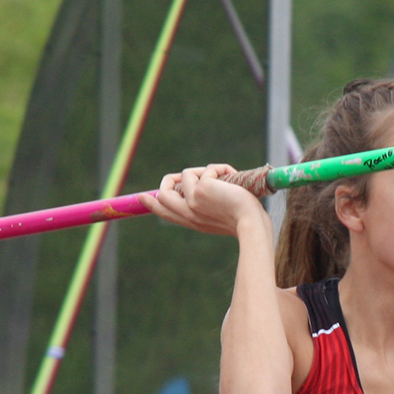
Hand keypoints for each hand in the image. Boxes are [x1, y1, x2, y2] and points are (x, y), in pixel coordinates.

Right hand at [138, 164, 267, 236]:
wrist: (252, 224)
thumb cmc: (245, 220)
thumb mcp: (221, 215)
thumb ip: (208, 204)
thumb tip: (205, 182)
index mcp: (193, 222)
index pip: (167, 212)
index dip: (153, 204)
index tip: (142, 197)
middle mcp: (188, 213)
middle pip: (163, 194)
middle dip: (169, 179)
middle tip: (180, 175)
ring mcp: (191, 202)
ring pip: (185, 174)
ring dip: (206, 170)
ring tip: (226, 179)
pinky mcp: (200, 190)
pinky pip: (207, 169)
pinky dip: (221, 169)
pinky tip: (232, 178)